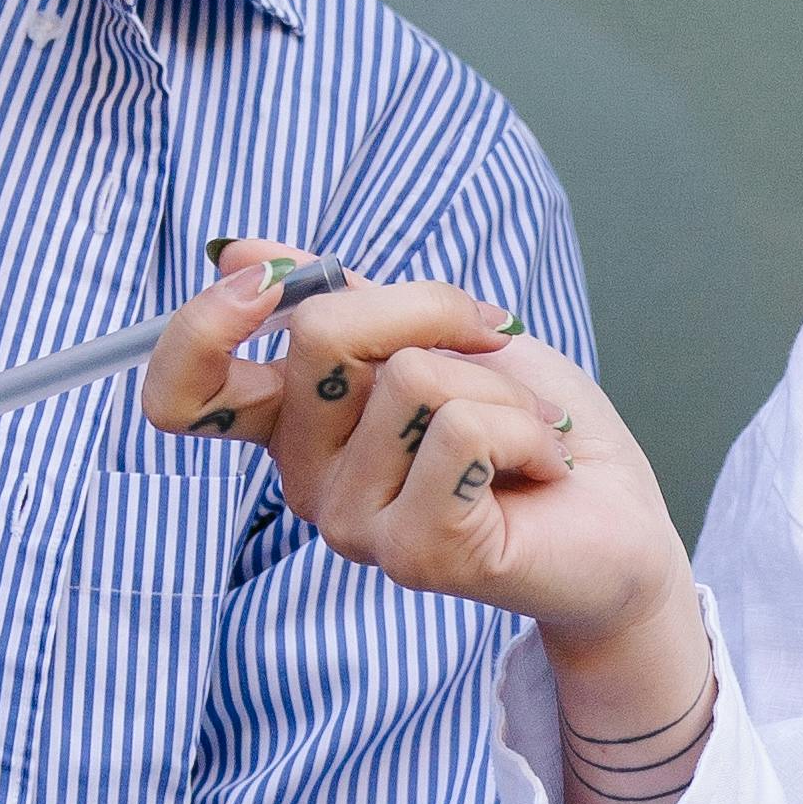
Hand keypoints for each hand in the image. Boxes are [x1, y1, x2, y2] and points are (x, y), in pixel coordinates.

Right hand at [139, 253, 719, 803]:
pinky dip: (528, 428)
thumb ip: (353, 299)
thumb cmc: (533, 427)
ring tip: (527, 433)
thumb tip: (239, 248)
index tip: (267, 281)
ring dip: (502, 383)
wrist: (618, 519)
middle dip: (432, 308)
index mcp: (297, 427)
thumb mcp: (443, 337)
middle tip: (493, 345)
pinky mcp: (415, 554)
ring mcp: (354, 526)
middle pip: (321, 332)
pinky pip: (464, 430)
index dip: (201, 325)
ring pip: (412, 377)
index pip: (184, 392)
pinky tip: (542, 469)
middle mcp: (307, 481)